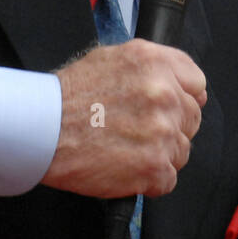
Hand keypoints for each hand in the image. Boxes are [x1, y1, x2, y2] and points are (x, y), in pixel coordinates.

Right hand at [41, 39, 206, 197]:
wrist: (40, 129)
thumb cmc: (68, 97)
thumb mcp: (113, 58)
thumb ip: (153, 67)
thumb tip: (180, 84)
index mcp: (156, 64)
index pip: (197, 83)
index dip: (184, 97)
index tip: (173, 107)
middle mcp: (164, 95)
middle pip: (192, 118)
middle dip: (171, 127)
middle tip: (139, 131)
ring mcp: (162, 132)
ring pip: (182, 150)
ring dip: (159, 154)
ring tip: (127, 149)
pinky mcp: (154, 166)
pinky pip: (168, 179)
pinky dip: (148, 180)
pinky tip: (125, 167)